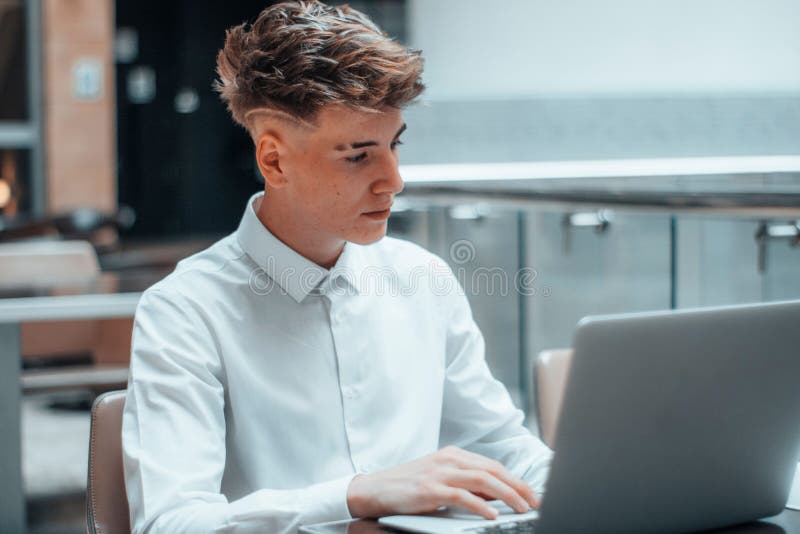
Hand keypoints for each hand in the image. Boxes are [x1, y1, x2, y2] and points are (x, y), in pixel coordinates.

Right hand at [346, 446, 538, 518]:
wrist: (375, 489)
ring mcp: (439, 473)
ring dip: (506, 494)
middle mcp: (449, 459)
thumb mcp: (439, 478)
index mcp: (453, 455)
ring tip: (521, 508)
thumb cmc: (408, 486)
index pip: (492, 465)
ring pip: (482, 479)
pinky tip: (492, 514)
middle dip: (518, 486)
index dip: (515, 479)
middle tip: (535, 502)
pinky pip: (461, 496)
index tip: (532, 493)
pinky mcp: (430, 489)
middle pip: (493, 470)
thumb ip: (465, 482)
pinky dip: (480, 505)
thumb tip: (495, 496)